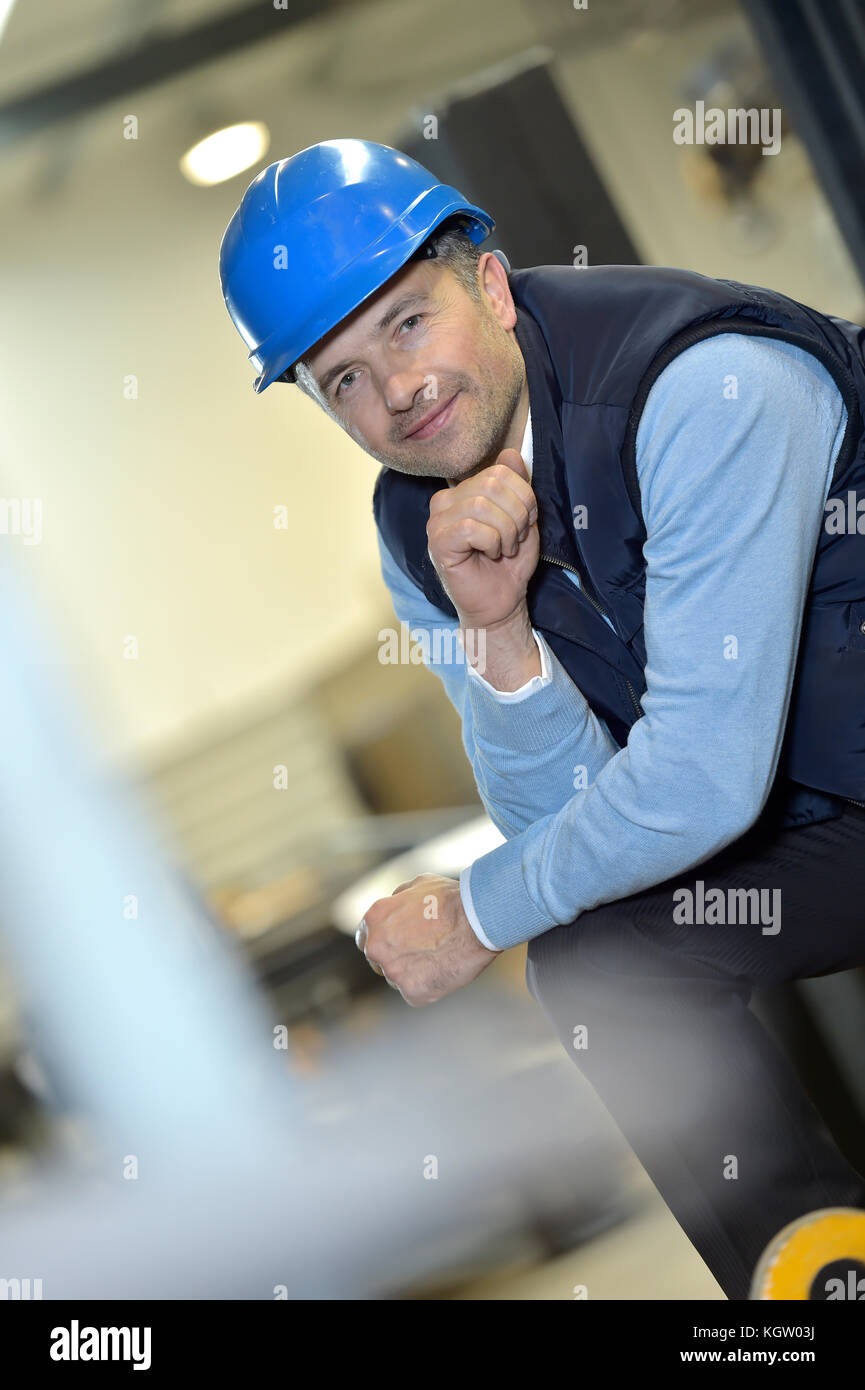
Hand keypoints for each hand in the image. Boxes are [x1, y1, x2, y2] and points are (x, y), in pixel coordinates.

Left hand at [355, 874, 500, 1005]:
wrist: (478, 920)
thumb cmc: (452, 899)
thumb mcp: (418, 885)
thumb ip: (398, 899)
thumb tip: (394, 906)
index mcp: (374, 919)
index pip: (365, 938)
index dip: (382, 940)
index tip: (396, 943)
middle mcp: (376, 947)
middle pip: (378, 961)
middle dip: (395, 958)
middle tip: (421, 952)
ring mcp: (393, 972)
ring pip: (397, 978)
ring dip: (413, 972)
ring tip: (439, 957)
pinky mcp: (412, 991)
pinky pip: (415, 993)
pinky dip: (428, 986)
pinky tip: (444, 970)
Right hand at [426, 449, 539, 629]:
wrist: (501, 602)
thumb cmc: (509, 563)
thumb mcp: (522, 517)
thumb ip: (517, 485)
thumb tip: (510, 453)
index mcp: (463, 491)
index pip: (500, 470)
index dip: (524, 494)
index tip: (527, 520)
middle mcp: (445, 501)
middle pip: (492, 484)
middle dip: (516, 514)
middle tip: (515, 538)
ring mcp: (437, 522)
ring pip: (481, 505)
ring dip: (506, 531)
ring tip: (505, 548)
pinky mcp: (438, 542)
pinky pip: (471, 527)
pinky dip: (492, 542)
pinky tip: (491, 554)